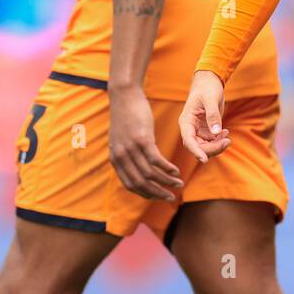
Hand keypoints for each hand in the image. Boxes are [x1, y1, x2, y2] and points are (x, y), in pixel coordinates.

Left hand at [108, 85, 183, 199]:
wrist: (124, 96)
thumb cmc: (126, 116)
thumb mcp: (122, 139)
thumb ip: (127, 154)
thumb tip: (136, 165)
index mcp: (116, 159)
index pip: (130, 185)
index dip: (146, 194)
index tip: (158, 196)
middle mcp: (121, 157)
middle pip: (141, 183)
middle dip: (157, 193)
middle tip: (170, 197)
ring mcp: (131, 149)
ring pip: (150, 174)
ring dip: (166, 182)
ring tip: (178, 183)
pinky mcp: (142, 139)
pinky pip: (156, 160)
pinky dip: (167, 168)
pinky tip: (175, 170)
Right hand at [179, 70, 229, 162]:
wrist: (210, 82)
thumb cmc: (207, 88)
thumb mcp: (211, 99)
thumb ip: (213, 115)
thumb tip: (216, 132)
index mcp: (186, 121)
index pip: (188, 140)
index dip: (196, 151)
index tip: (205, 160)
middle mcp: (190, 129)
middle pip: (198, 147)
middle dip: (212, 148)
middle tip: (227, 141)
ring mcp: (198, 131)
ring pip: (205, 147)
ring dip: (217, 146)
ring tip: (226, 135)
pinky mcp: (206, 131)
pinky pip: (212, 142)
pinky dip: (219, 141)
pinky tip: (226, 132)